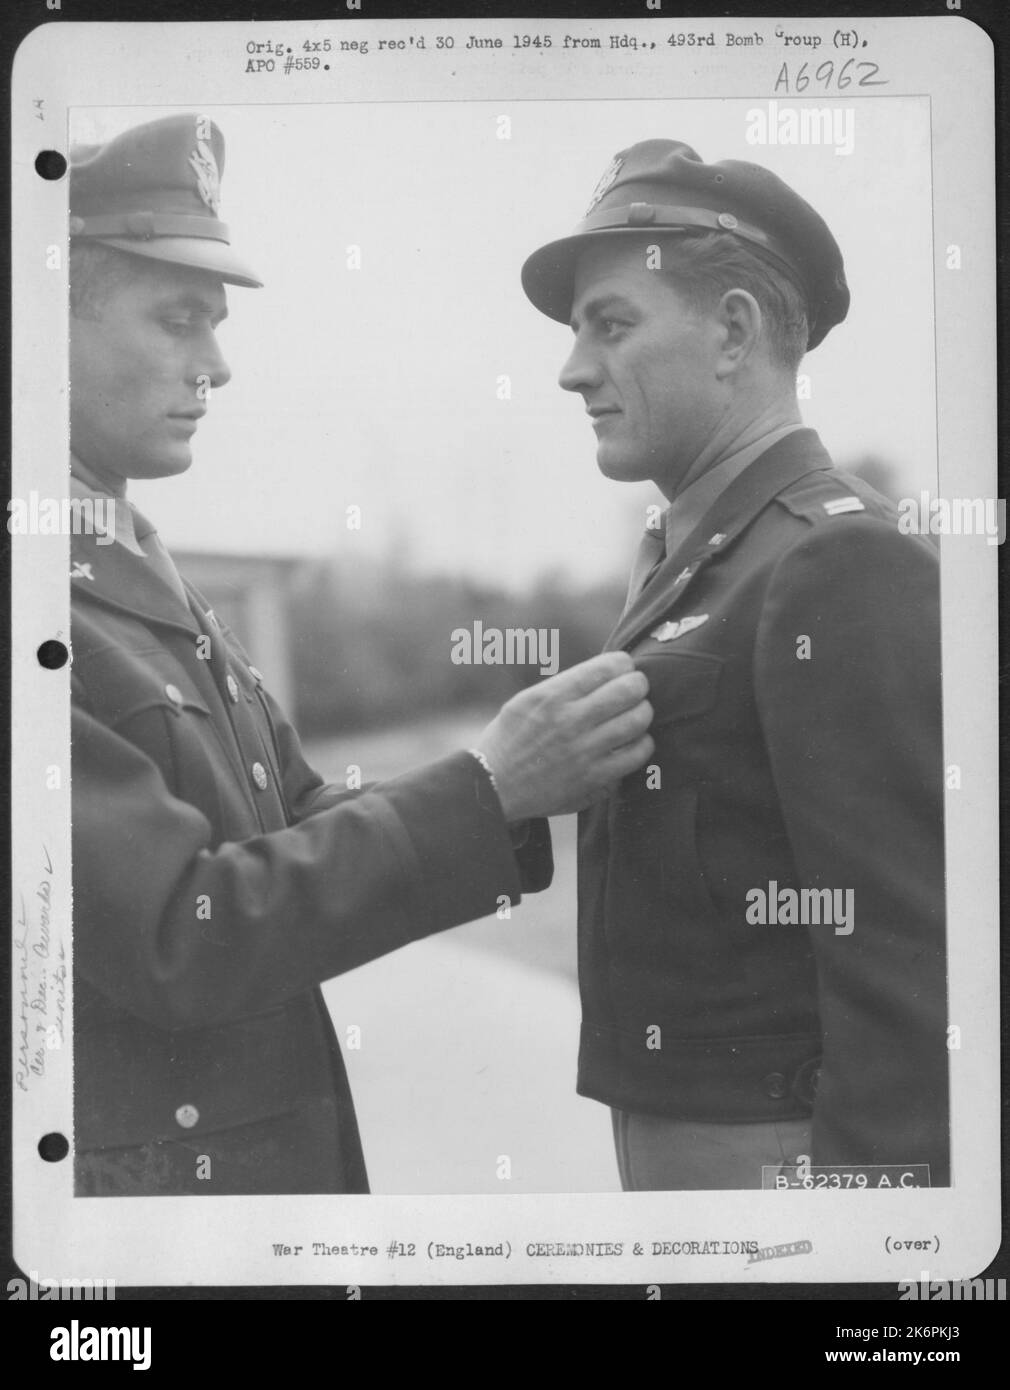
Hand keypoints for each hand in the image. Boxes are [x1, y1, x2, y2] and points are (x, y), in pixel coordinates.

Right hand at [476, 652, 653, 819]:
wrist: (494, 787)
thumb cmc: (509, 740)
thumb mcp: (526, 701)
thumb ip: (564, 688)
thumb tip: (605, 675)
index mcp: (552, 696)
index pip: (606, 667)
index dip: (623, 663)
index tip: (624, 667)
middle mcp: (570, 721)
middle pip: (628, 690)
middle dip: (638, 684)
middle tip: (636, 689)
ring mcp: (584, 751)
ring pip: (637, 721)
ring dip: (643, 713)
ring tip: (636, 714)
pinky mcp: (594, 778)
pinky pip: (635, 755)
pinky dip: (641, 744)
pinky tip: (633, 742)